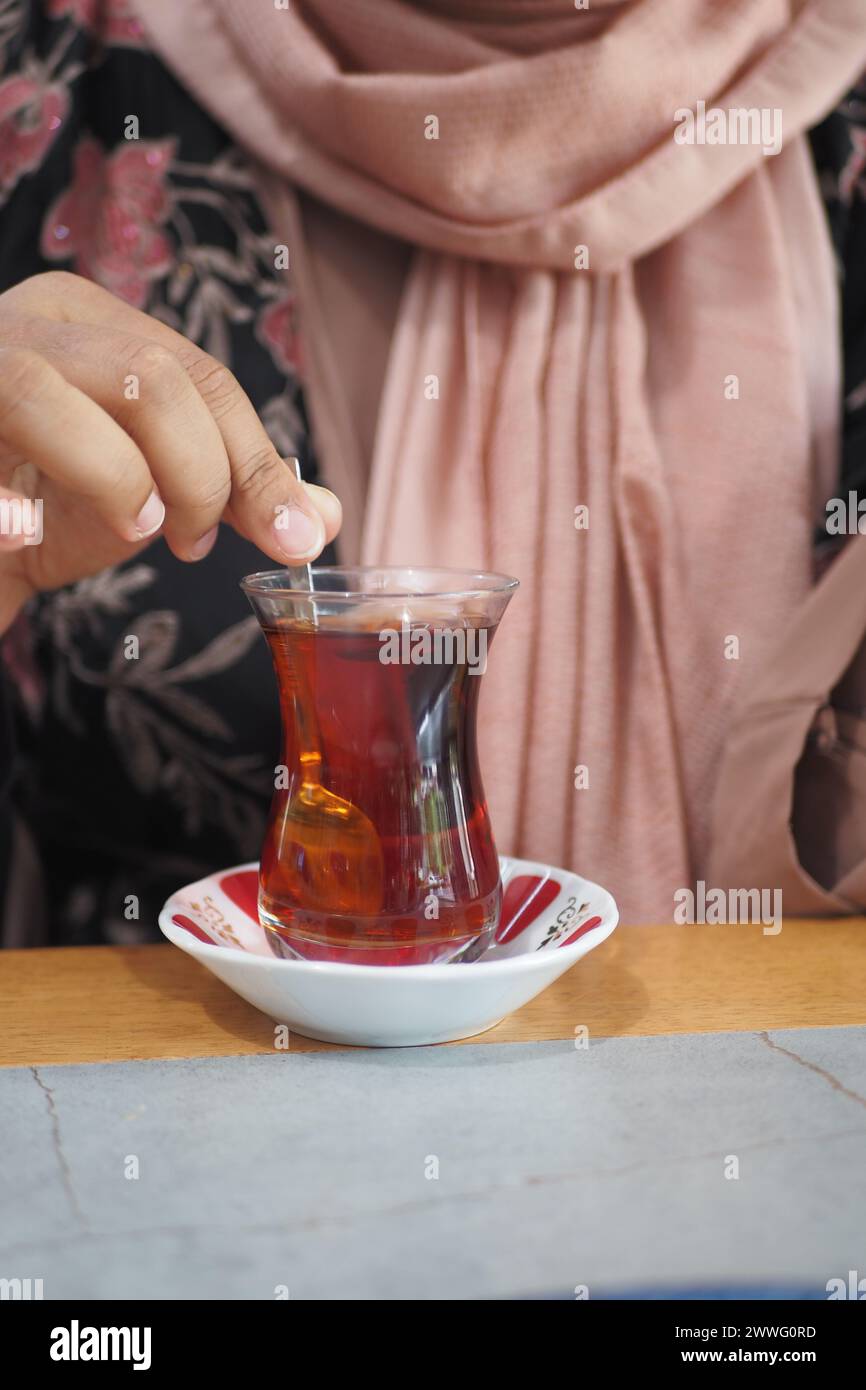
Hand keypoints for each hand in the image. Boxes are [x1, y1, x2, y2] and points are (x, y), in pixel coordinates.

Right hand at [0, 272, 340, 628]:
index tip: (287, 536)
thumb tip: (323, 516)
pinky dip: (1, 503)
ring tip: (133, 532)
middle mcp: (29, 321)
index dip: (256, 463)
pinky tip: (18, 535)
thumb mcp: (151, 495)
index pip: (203, 376)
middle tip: (193, 544)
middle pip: (149, 376)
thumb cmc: (47, 503)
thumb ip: (230, 494)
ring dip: (114, 477)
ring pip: (47, 391)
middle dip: (200, 474)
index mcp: (92, 321)